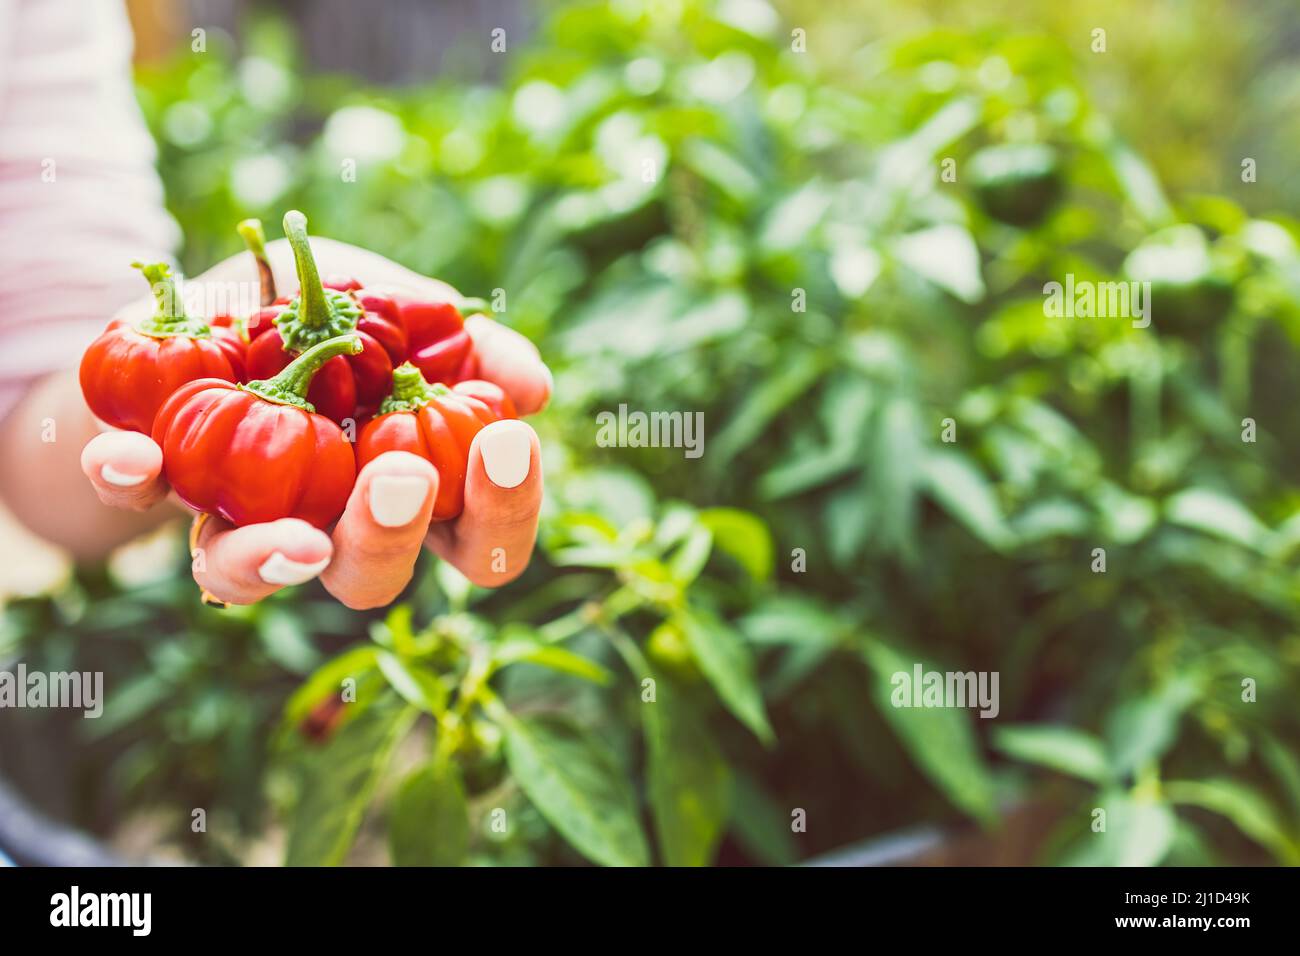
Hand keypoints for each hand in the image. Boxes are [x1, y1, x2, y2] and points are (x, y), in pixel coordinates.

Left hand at [80, 238, 549, 607]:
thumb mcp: (417, 312)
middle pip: (370, 578)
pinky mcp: (158, 476)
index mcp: (413, 494)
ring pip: (248, 575)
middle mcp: (328, 525)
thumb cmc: (354, 319)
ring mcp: (239, 513)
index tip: (507, 445)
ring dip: (268, 559)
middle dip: (388, 538)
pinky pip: (135, 496)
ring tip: (292, 539)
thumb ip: (476, 350)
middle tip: (401, 480)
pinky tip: (130, 456)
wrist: (237, 294)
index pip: (479, 542)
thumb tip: (534, 388)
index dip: (503, 512)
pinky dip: (129, 477)